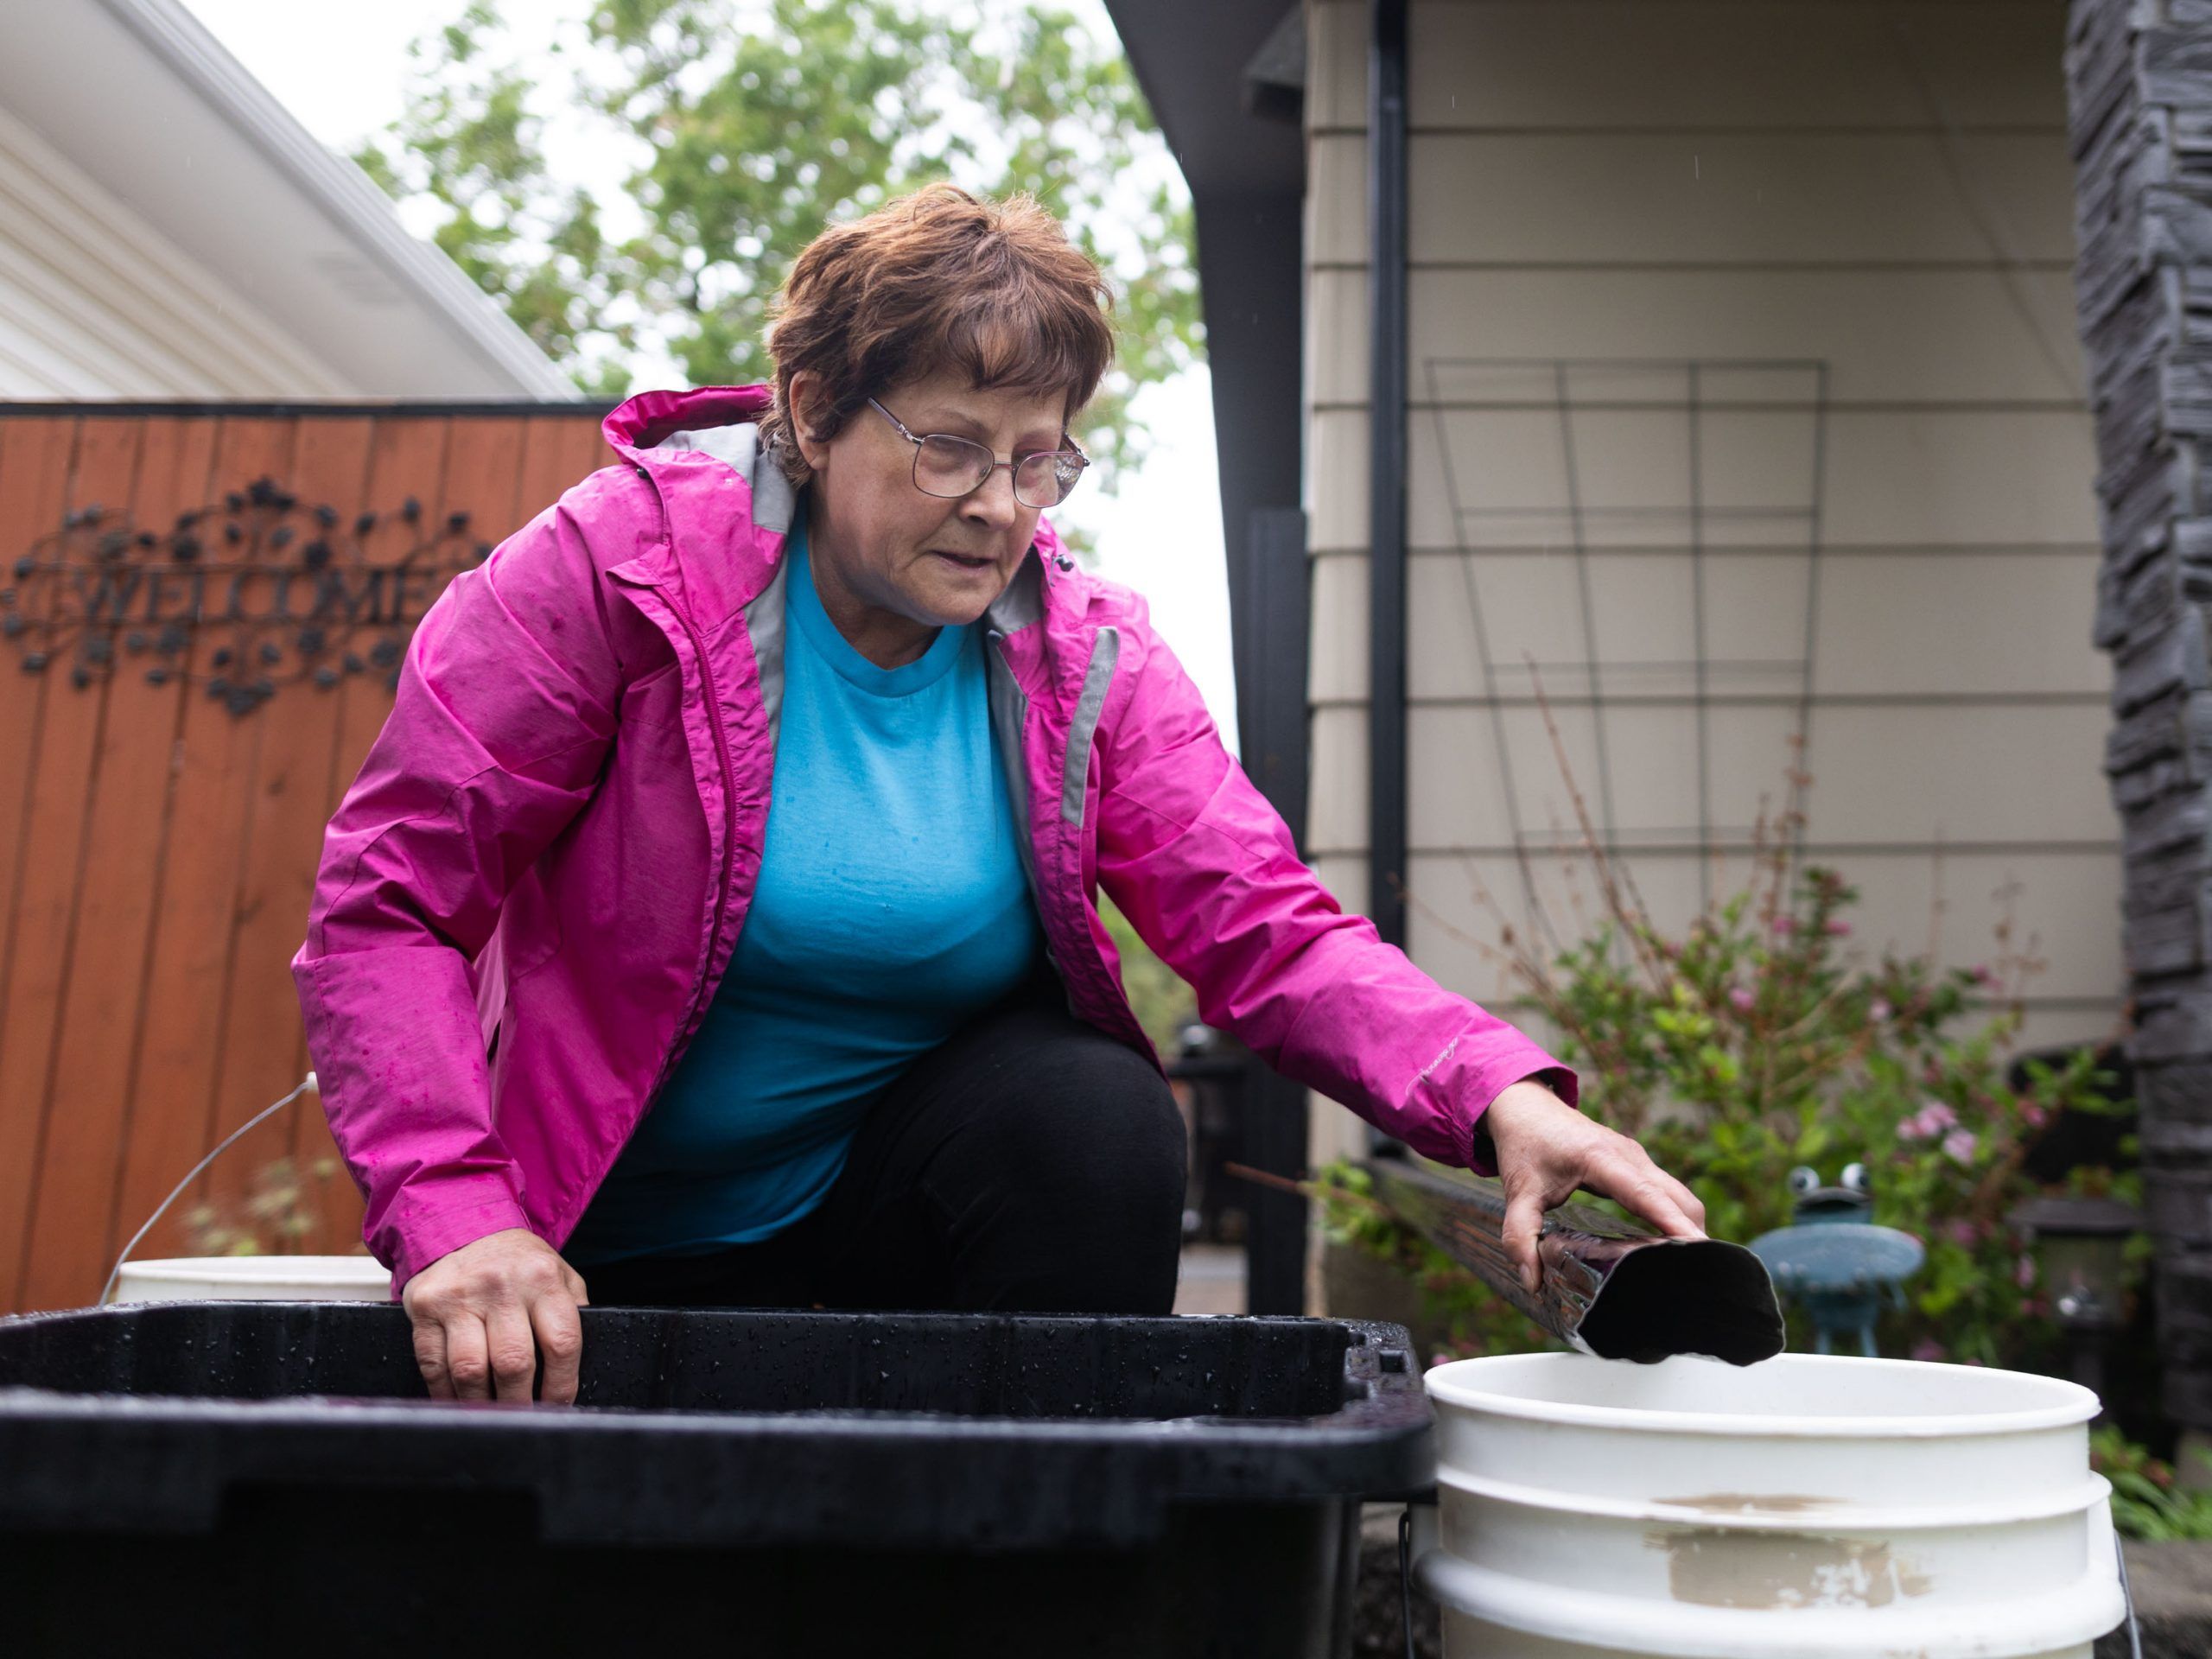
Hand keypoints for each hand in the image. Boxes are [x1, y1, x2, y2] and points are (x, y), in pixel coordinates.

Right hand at [400, 1227, 589, 1403]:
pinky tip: (459, 1401)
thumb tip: (578, 1369)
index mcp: (542, 1279)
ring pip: (470, 1370)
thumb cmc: (518, 1263)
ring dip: (482, 1403)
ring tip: (492, 1414)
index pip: (561, 1343)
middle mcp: (500, 1285)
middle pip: (513, 1363)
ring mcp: (460, 1296)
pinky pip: (433, 1365)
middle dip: (520, 1403)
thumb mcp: (558, 1275)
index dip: (561, 1385)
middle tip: (523, 1417)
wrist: (462, 1226)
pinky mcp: (426, 1307)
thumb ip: (572, 1313)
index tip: (558, 1405)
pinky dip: (446, 1394)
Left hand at [1480, 1080, 1706, 1292]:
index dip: (1673, 1222)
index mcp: (1601, 1159)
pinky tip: (1672, 1246)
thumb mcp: (1518, 1192)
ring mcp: (1637, 1157)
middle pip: (1677, 1198)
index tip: (1699, 1249)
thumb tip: (1533, 1283)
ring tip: (1692, 1269)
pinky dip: (1677, 1217)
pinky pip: (1669, 1192)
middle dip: (1693, 1234)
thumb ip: (1520, 1236)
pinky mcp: (1638, 1163)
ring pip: (1679, 1195)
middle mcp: (1628, 1155)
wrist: (1527, 1108)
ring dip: (1688, 1227)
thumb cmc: (1525, 1147)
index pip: (1646, 1195)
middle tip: (1701, 1277)